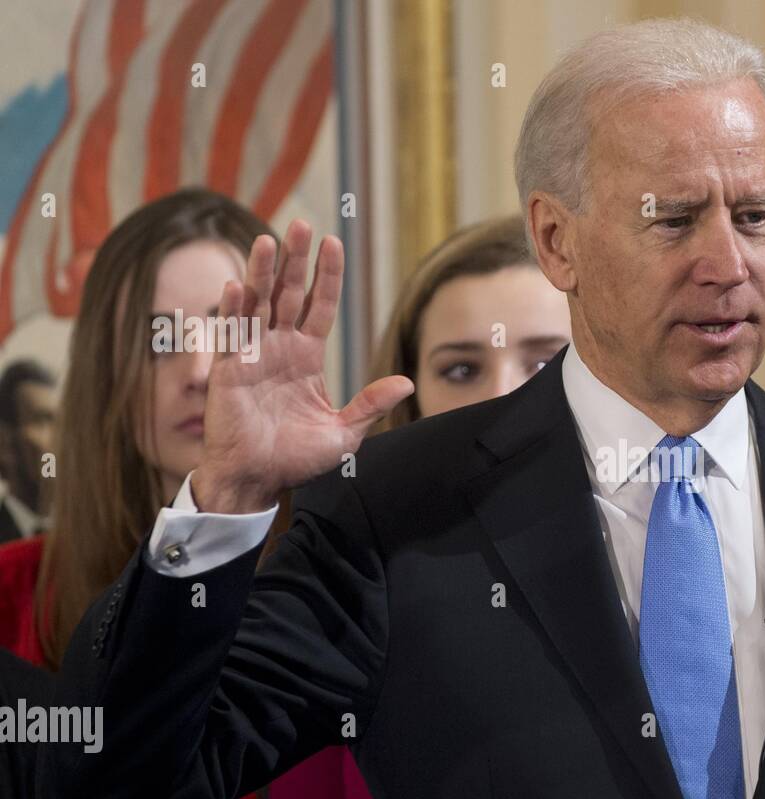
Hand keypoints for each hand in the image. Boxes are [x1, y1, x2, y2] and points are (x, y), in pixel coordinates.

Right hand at [191, 220, 412, 512]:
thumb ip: (370, 404)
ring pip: (257, 304)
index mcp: (307, 357)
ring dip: (261, 272)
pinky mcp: (229, 370)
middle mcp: (280, 348)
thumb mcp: (344, 432)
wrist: (259, 480)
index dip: (326, 275)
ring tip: (267, 240)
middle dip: (294, 260)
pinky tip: (237, 283)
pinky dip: (233, 309)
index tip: (333, 243)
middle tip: (300, 225)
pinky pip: (231, 334)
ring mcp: (253, 356)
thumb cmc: (297, 459)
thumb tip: (406, 381)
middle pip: (287, 293)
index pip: (320, 306)